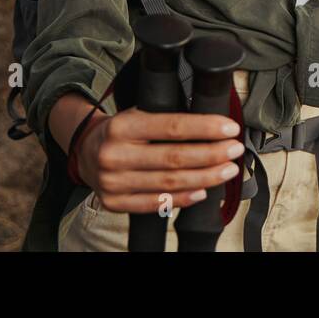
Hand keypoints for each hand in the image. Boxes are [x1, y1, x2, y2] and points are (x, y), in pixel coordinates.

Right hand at [75, 110, 243, 213]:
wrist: (84, 151)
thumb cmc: (121, 131)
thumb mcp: (137, 113)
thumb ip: (166, 120)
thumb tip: (212, 127)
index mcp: (122, 126)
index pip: (171, 126)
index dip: (204, 128)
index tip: (229, 128)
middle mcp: (114, 154)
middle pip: (174, 158)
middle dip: (211, 154)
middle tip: (234, 150)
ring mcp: (113, 181)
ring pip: (169, 183)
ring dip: (205, 178)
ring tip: (227, 170)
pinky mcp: (114, 202)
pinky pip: (155, 204)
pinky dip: (183, 199)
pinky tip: (203, 192)